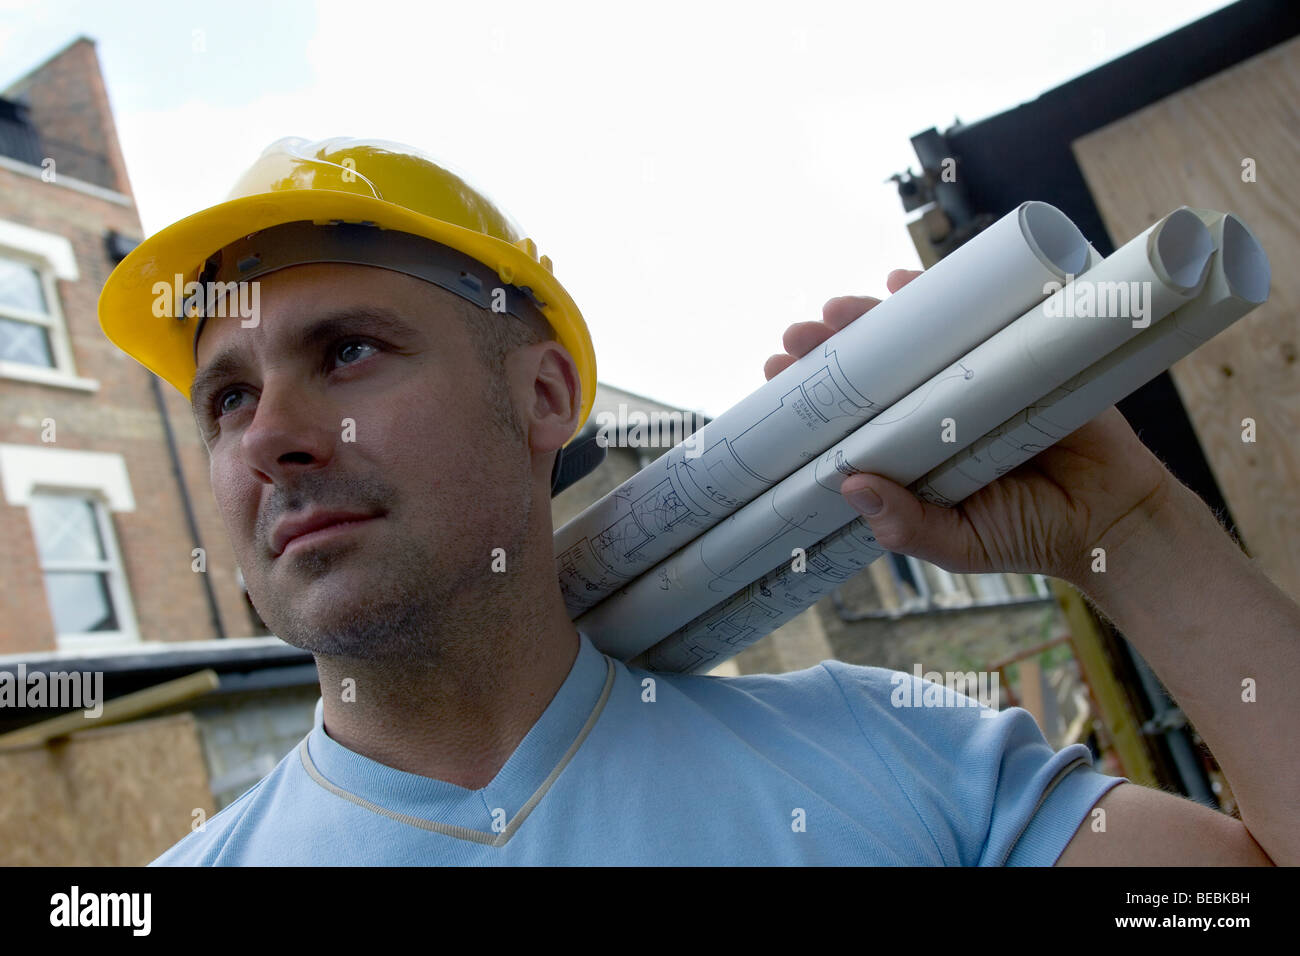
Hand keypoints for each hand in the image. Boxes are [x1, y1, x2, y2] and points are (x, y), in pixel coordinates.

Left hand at [764, 269, 1175, 583]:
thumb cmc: (1032, 535)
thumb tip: (848, 485)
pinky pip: (980, 316)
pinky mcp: (1022, 354)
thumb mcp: (958, 544)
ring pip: (918, 338)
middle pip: (877, 368)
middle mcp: (939, 408)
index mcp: (914, 451)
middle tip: (794, 338)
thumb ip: (905, 526)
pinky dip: (945, 292)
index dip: (816, 396)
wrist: (1116, 520)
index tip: (775, 376)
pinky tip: (905, 279)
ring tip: (835, 310)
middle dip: (832, 348)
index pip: (853, 415)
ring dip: (873, 316)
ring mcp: (979, 378)